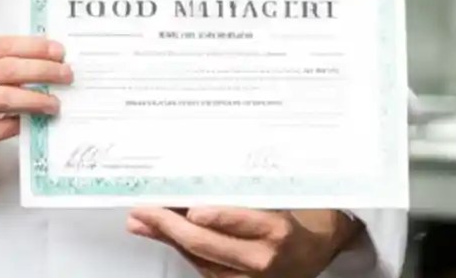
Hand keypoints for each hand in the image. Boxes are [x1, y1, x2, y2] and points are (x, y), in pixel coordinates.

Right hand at [0, 35, 71, 175]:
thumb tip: (48, 60)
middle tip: (66, 74)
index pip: (1, 45)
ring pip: (4, 97)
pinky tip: (35, 121)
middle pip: (6, 69)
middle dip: (42, 70)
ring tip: (55, 103)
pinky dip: (21, 122)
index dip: (33, 46)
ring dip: (36, 98)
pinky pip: (0, 128)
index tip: (59, 51)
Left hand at [128, 207, 357, 277]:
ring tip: (143, 220)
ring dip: (167, 237)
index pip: (238, 220)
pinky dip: (182, 248)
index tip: (190, 207)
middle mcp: (261, 257)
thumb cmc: (291, 219)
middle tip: (144, 209)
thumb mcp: (274, 201)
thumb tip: (194, 188)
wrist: (311, 251)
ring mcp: (248, 277)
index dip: (212, 215)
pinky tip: (167, 234)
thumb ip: (237, 195)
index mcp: (275, 230)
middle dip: (168, 225)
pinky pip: (201, 266)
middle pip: (206, 243)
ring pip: (197, 256)